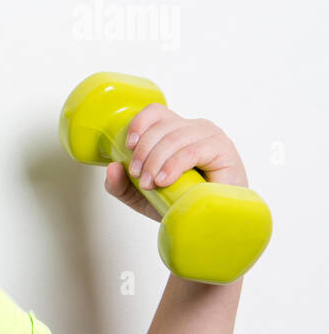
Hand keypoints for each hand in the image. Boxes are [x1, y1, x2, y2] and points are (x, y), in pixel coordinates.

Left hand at [104, 104, 249, 221]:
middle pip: (161, 127)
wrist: (213, 220)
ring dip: (155, 162)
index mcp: (176, 130)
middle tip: (137, 176)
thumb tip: (110, 168)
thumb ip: (122, 184)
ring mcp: (210, 136)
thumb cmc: (182, 202)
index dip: (139, 124)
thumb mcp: (142, 196)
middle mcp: (194, 128)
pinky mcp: (223, 150)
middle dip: (143, 153)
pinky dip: (173, 165)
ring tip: (149, 183)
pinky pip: (191, 151)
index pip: (155, 112)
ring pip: (174, 139)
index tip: (128, 146)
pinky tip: (164, 180)